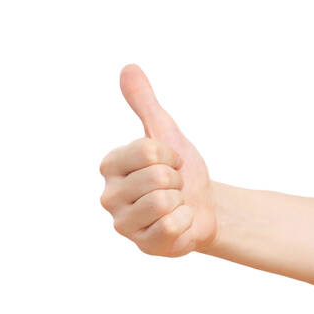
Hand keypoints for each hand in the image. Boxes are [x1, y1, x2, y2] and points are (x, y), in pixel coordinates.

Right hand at [98, 64, 216, 256]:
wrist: (205, 206)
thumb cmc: (181, 170)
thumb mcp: (166, 132)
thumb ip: (145, 102)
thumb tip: (128, 67)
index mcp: (110, 165)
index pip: (148, 150)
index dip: (171, 155)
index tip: (170, 163)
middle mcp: (109, 196)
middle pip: (157, 177)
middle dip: (177, 180)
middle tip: (174, 187)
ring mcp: (123, 224)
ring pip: (163, 201)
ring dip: (181, 201)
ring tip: (175, 204)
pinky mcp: (143, 246)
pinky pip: (172, 226)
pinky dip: (186, 221)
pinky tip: (179, 222)